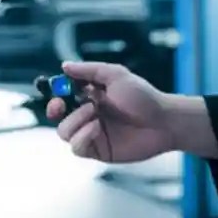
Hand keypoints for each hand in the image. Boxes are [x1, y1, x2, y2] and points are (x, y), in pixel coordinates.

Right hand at [46, 61, 176, 163]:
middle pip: (58, 116)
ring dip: (74, 121)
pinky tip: (97, 127)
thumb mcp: (116, 75)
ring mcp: (92, 134)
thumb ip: (89, 71)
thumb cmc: (144, 97)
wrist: (163, 122)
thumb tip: (64, 66)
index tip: (55, 90)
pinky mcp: (99, 151)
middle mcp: (88, 115)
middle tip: (59, 105)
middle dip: (54, 109)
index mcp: (91, 96)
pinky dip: (82, 136)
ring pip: (64, 132)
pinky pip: (77, 147)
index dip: (54, 93)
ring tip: (94, 114)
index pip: (63, 95)